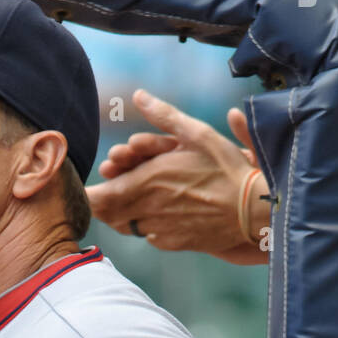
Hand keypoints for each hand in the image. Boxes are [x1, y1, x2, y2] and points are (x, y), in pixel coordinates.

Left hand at [85, 90, 269, 262]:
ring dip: (121, 215)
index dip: (88, 195)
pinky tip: (156, 215)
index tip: (86, 188)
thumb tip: (138, 95)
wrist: (251, 211)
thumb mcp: (197, 133)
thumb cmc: (226, 169)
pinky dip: (145, 226)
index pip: (101, 197)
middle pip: (108, 214)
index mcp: (148, 182)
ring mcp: (159, 229)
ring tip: (126, 202)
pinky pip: (148, 237)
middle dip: (102, 203)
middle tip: (101, 193)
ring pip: (125, 226)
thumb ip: (163, 116)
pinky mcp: (172, 243)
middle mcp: (148, 209)